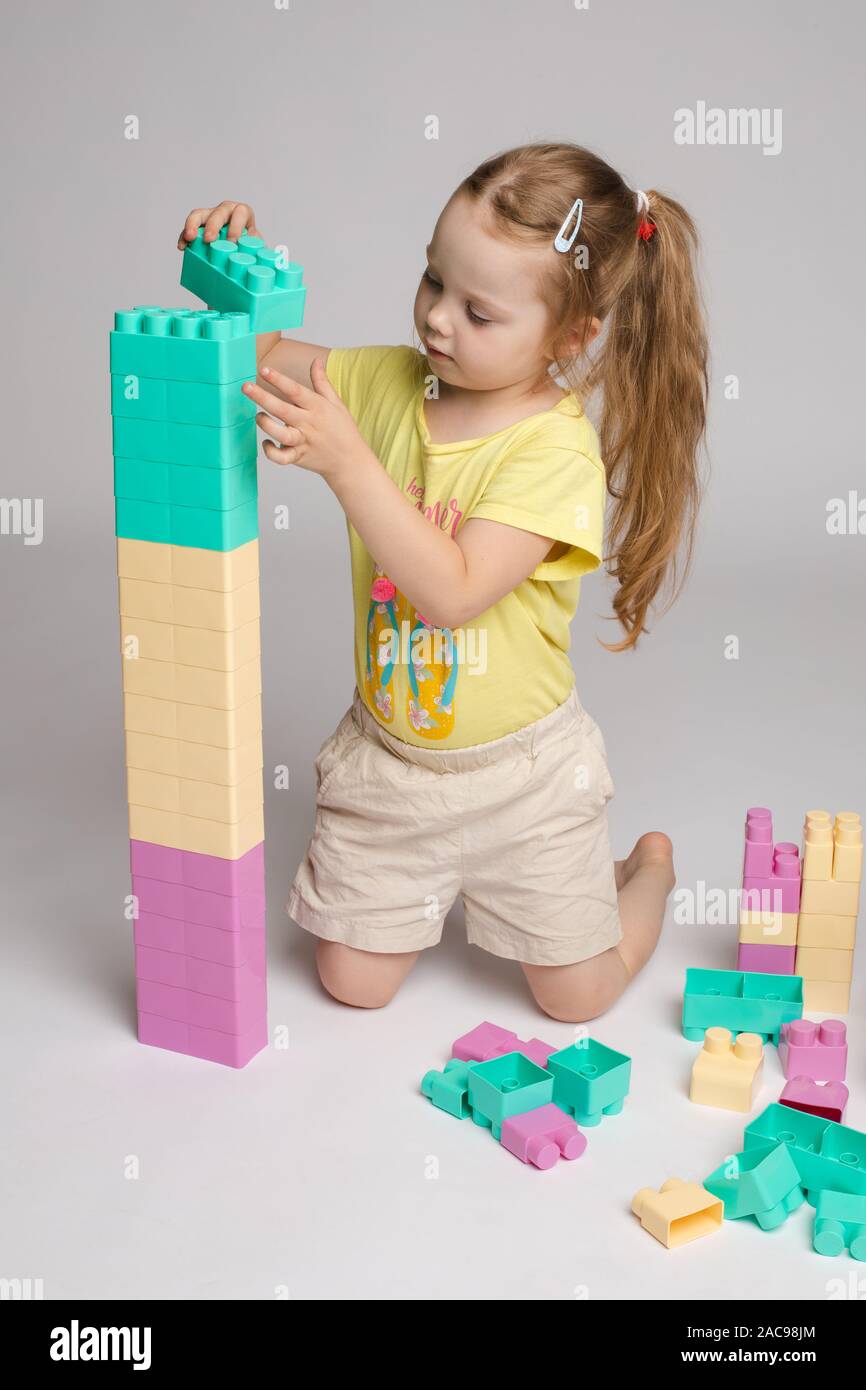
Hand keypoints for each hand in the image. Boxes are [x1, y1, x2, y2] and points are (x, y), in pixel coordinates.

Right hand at [177, 200, 261, 249]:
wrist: (239, 256)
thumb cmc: (250, 250)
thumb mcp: (258, 248)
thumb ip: (262, 251)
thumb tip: (275, 260)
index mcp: (244, 214)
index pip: (241, 213)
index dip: (237, 226)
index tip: (233, 242)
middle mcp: (227, 212)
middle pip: (220, 212)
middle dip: (214, 225)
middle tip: (209, 240)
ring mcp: (211, 217)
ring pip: (200, 214)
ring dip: (193, 225)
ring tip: (190, 238)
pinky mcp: (198, 226)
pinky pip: (189, 227)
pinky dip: (184, 236)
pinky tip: (182, 246)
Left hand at [242, 359, 365, 482]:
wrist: (351, 462)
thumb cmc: (343, 431)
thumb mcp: (336, 403)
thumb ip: (322, 382)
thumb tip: (316, 360)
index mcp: (317, 407)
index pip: (295, 390)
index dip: (279, 380)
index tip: (264, 369)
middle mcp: (308, 423)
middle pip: (282, 409)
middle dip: (262, 397)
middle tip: (245, 387)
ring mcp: (302, 441)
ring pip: (280, 433)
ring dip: (265, 424)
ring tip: (259, 416)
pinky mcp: (298, 457)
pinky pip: (281, 457)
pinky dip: (271, 452)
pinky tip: (267, 443)